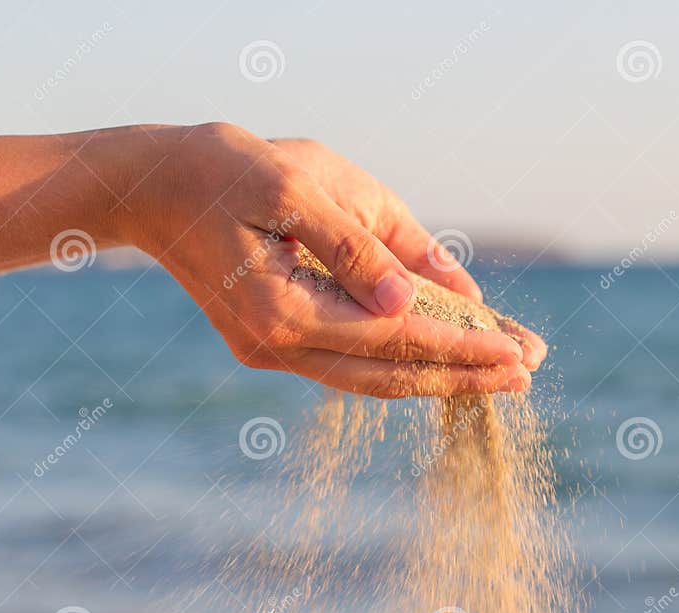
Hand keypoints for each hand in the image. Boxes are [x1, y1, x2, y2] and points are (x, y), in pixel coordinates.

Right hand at [116, 123, 542, 396]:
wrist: (153, 186)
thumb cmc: (228, 169)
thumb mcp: (301, 188)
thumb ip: (364, 246)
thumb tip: (421, 297)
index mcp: (283, 308)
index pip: (396, 335)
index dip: (462, 345)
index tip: (520, 354)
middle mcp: (276, 344)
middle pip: (387, 373)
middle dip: (460, 374)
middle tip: (525, 376)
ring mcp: (268, 349)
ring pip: (367, 376)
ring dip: (433, 375)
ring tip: (492, 374)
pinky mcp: (267, 341)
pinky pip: (345, 362)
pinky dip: (394, 361)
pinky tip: (431, 356)